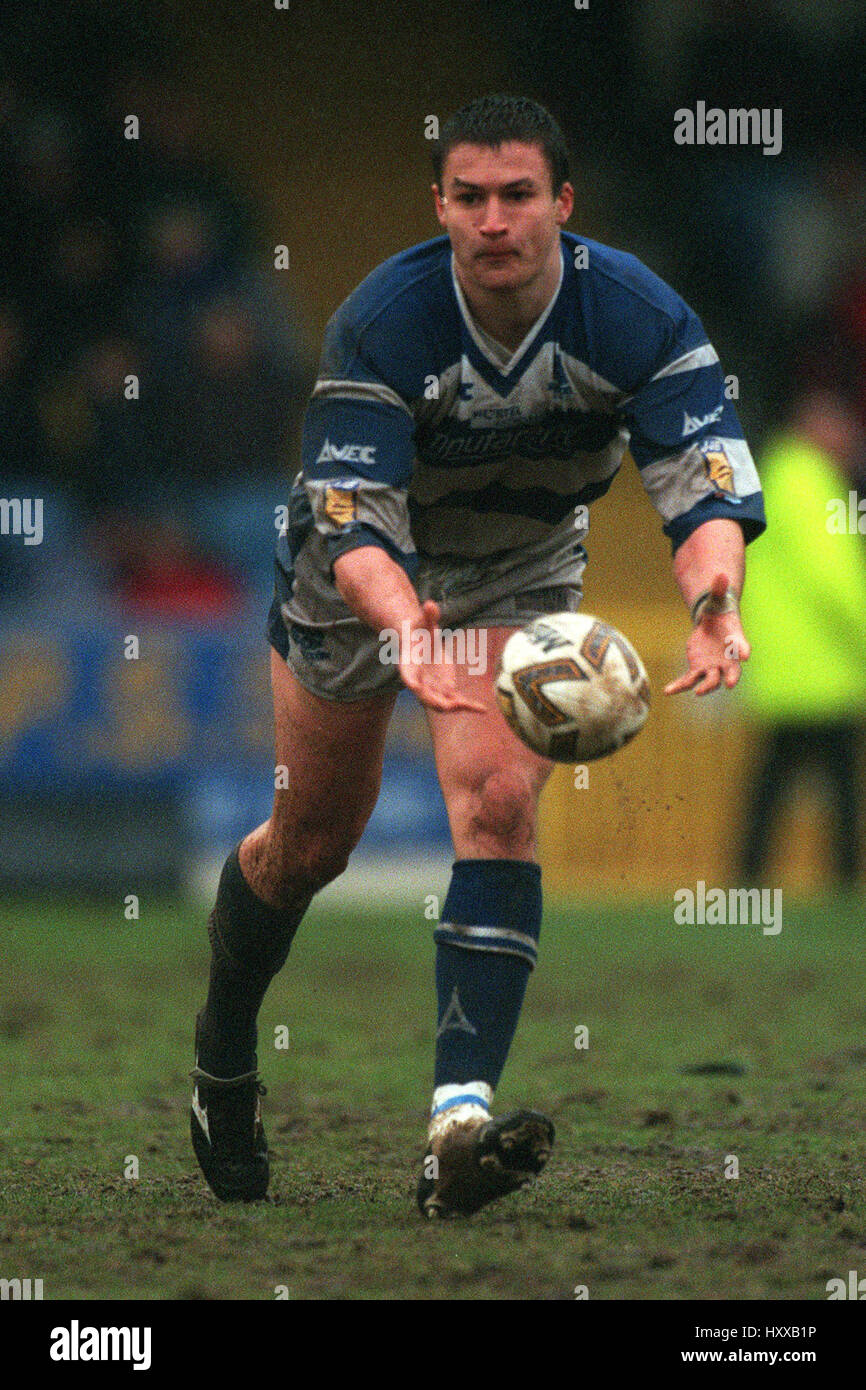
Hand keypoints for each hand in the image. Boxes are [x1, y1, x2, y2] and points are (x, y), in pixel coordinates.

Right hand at [398, 600, 485, 712]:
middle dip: (437, 702)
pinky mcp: (445, 689)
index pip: (408, 675)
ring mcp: (432, 687)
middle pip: (426, 696)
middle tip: (451, 704)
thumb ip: (428, 615)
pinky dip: (468, 706)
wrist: (421, 640)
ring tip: (473, 707)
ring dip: (456, 707)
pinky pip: (456, 701)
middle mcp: (419, 681)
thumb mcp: (423, 621)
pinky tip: (483, 709)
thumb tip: (430, 604)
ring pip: (442, 703)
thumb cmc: (419, 629)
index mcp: (409, 665)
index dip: (412, 681)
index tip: (415, 686)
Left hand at [664, 571, 750, 695]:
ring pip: (710, 681)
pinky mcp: (697, 669)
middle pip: (731, 671)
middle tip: (731, 684)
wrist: (712, 625)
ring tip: (696, 692)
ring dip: (704, 687)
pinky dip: (679, 686)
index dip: (743, 649)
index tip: (745, 654)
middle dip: (731, 677)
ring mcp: (712, 666)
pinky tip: (668, 691)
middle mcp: (727, 658)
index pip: (741, 646)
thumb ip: (718, 590)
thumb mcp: (716, 600)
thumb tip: (720, 573)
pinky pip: (689, 680)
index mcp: (734, 640)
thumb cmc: (718, 612)